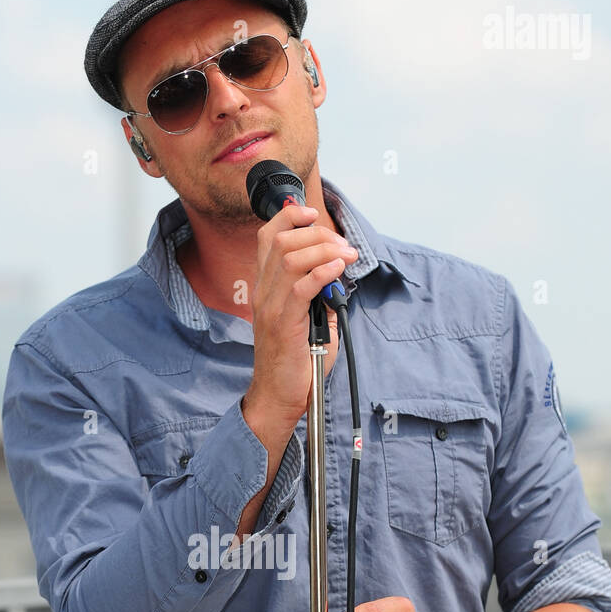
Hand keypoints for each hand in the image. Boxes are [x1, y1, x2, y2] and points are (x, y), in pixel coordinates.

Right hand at [248, 202, 358, 424]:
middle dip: (319, 235)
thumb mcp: (309, 319)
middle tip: (344, 247)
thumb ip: (319, 293)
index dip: (289, 217)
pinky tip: (338, 271)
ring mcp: (270, 308)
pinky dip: (322, 273)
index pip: (268, 237)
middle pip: (283, 242)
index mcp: (266, 287)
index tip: (313, 214)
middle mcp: (263, 293)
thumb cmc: (294, 361)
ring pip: (291, 259)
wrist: (278, 397)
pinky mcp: (283, 325)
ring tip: (347, 258)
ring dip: (325, 251)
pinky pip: (301, 288)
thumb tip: (338, 272)